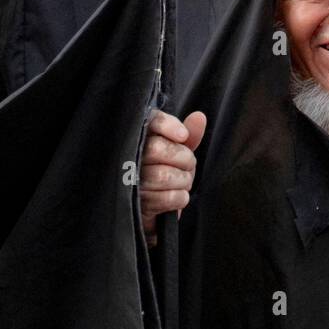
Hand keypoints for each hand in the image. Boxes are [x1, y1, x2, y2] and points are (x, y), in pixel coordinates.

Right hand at [139, 109, 207, 246]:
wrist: (153, 212)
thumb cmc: (166, 173)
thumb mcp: (179, 152)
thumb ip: (189, 135)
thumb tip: (199, 117)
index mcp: (140, 138)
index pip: (150, 121)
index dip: (168, 125)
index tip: (183, 136)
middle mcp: (129, 157)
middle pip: (157, 149)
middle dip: (183, 158)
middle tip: (188, 165)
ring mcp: (130, 183)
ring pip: (163, 175)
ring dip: (183, 180)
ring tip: (182, 182)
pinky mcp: (137, 206)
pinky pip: (167, 198)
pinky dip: (180, 198)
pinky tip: (178, 196)